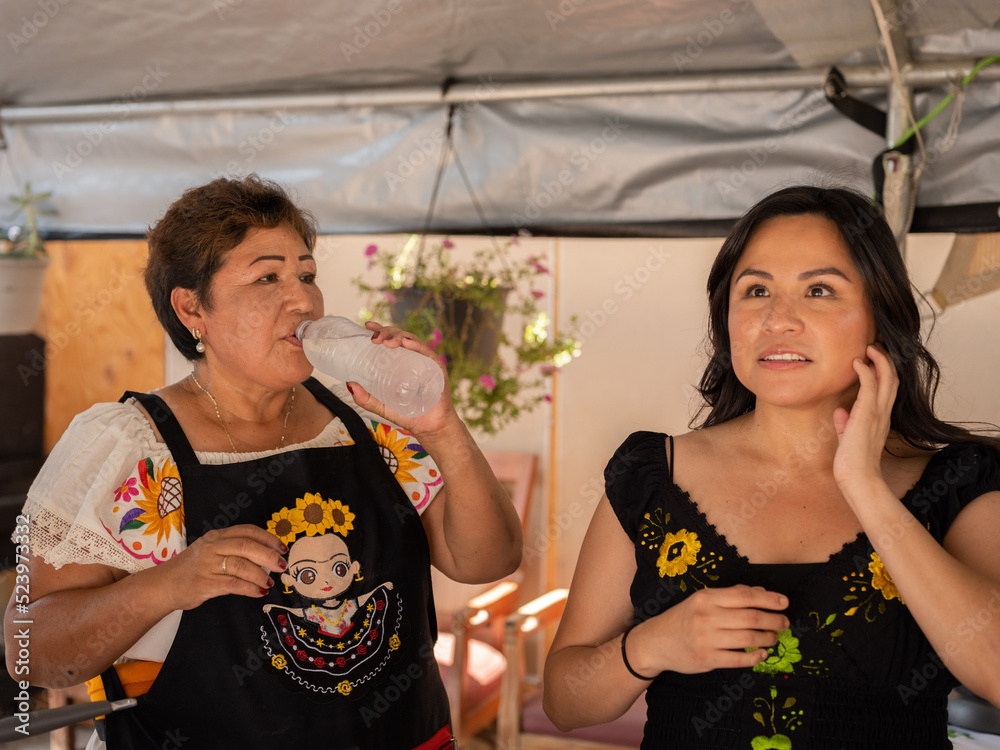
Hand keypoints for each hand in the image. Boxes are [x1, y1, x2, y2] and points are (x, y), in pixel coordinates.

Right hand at [159, 524, 287, 609]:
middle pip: (247, 546)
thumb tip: (265, 556)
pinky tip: (258, 592)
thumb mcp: (210, 550)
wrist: (163, 585)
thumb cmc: (191, 569)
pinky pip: (234, 584)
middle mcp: (212, 547)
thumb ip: (232, 549)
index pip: (247, 531)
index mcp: (216, 536)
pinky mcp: (205, 584)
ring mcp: (207, 565)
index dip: (267, 538)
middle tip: (281, 565)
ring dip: (260, 575)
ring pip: (242, 566)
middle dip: (268, 555)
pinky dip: (250, 588)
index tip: (281, 547)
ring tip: (269, 582)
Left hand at [347, 321, 457, 432]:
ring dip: (398, 337)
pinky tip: (407, 343)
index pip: (389, 340)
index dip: (379, 330)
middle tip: (374, 338)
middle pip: (399, 337)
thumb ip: (365, 398)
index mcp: (399, 363)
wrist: (429, 428)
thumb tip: (349, 384)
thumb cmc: (408, 414)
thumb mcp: (381, 406)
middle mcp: (412, 358)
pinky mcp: (437, 368)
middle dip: (386, 332)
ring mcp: (425, 362)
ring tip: (387, 342)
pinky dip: (417, 345)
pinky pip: (427, 352)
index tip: (367, 326)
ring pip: (412, 340)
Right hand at [632, 585, 788, 673]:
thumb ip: (730, 595)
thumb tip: (761, 592)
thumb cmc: (682, 618)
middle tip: (784, 623)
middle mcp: (706, 617)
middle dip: (774, 620)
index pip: (745, 596)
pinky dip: (756, 656)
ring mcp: (706, 640)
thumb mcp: (701, 600)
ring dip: (768, 638)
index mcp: (706, 598)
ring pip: (748, 638)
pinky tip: (762, 653)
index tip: (784, 602)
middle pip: (751, 618)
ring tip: (774, 637)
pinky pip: (739, 659)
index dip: (769, 599)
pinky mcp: (707, 659)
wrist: (655, 642)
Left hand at [833, 344, 898, 497]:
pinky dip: (865, 372)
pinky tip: (858, 362)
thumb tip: (839, 412)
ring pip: (887, 379)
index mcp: (880, 419)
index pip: (888, 389)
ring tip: (870, 346)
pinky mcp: (867, 416)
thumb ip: (845, 425)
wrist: (857, 480)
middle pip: (892, 379)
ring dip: (879, 360)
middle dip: (886, 360)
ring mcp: (877, 414)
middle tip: (876, 345)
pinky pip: (870, 387)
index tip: (873, 357)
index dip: (884, 371)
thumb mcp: (848, 439)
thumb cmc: (852, 464)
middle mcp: (883, 414)